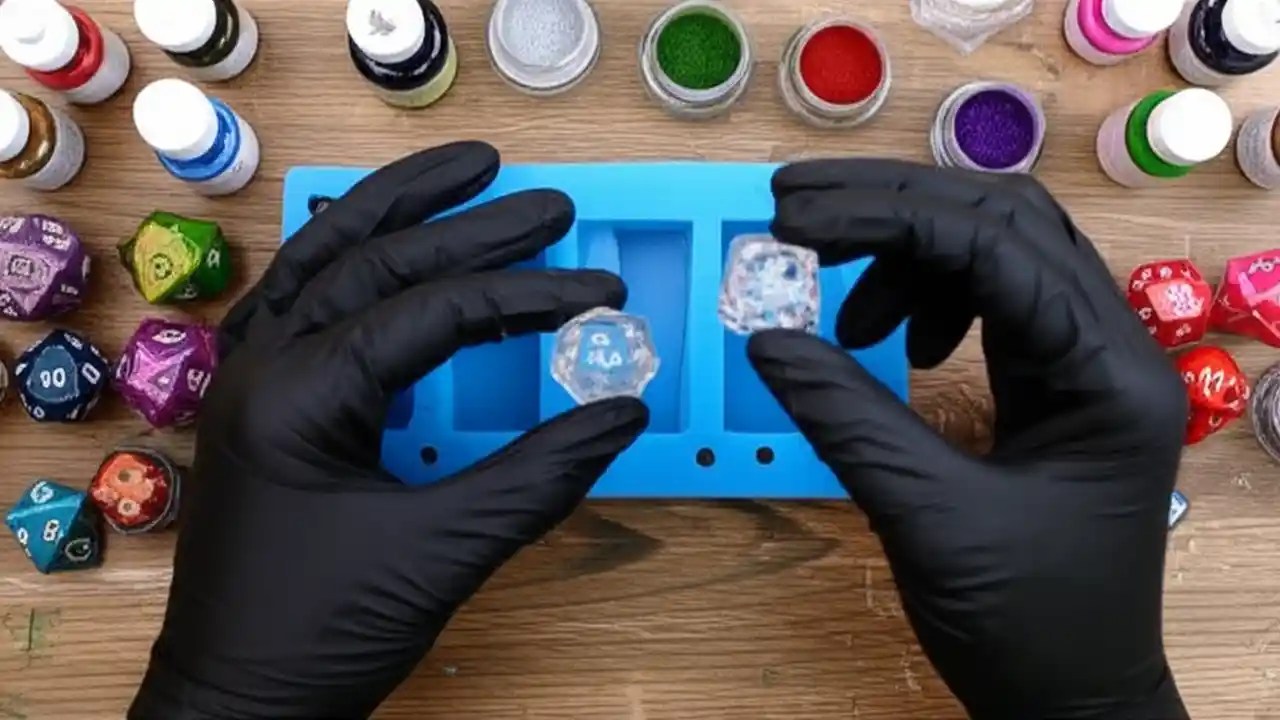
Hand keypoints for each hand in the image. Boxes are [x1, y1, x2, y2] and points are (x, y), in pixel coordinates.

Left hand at [128, 142, 648, 718]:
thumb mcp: (439, 555)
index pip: (430, 312)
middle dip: (469, 225)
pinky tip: (390, 240)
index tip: (600, 296)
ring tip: (469, 171)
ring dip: (399, 210)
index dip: (525, 297)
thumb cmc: (321, 633)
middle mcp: (264, 365)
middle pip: (375, 261)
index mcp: (299, 393)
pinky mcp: (261, 402)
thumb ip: (536, 478)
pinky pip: (307, 300)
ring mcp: (251, 378)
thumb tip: (624, 413)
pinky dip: (357, 260)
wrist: (233, 705)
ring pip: (326, 260)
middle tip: (551, 204)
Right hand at [750, 160, 1187, 718]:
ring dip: (908, 253)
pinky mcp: (1056, 384)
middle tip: (792, 210)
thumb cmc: (1023, 623)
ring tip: (842, 306)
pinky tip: (891, 339)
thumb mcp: (926, 520)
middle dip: (895, 205)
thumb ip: (847, 420)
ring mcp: (1087, 363)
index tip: (791, 220)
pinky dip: (927, 296)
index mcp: (1104, 375)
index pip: (996, 249)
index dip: (885, 217)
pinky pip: (994, 302)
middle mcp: (1110, 349)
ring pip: (1000, 252)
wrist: (1073, 699)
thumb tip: (764, 339)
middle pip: (1005, 223)